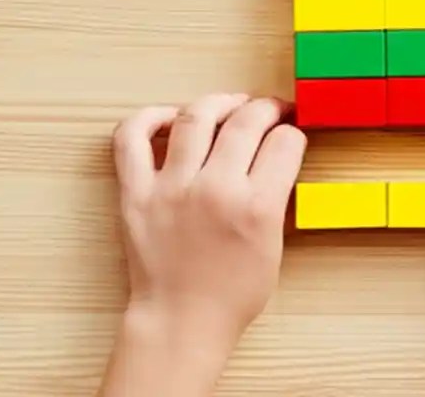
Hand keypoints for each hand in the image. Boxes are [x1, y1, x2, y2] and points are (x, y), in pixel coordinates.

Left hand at [98, 94, 306, 396]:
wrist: (181, 321)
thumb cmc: (230, 294)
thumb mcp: (273, 245)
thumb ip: (275, 195)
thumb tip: (276, 152)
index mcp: (256, 207)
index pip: (284, 143)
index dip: (292, 132)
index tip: (289, 133)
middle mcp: (215, 190)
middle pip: (246, 121)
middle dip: (265, 108)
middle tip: (269, 111)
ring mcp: (171, 187)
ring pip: (196, 116)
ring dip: (218, 102)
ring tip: (229, 106)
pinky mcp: (136, 192)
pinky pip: (132, 136)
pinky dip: (149, 116)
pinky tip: (170, 118)